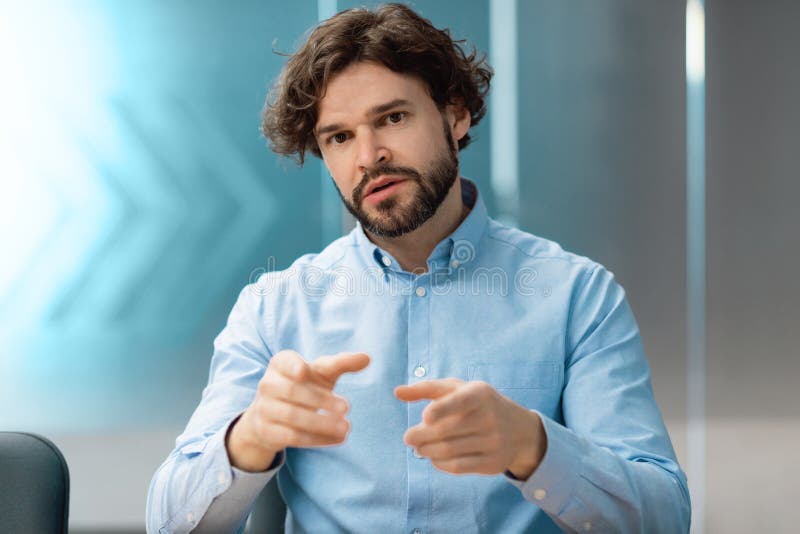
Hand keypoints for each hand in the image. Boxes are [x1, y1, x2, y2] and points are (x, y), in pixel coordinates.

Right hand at [227, 350, 369, 471]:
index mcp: (280, 363)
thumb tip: (367, 358)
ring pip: (293, 417)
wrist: (272, 415)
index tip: (305, 371)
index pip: (285, 361)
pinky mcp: (267, 431)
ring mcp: (264, 408)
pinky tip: (338, 439)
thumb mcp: (321, 373)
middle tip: (346, 407)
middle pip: (293, 391)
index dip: (293, 366)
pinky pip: (293, 437)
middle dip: (321, 400)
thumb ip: (342, 363)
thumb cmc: (304, 386)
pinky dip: (318, 439)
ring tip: (346, 427)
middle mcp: (267, 384)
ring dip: (322, 423)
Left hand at [395, 379, 546, 478]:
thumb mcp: (457, 389)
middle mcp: (489, 417)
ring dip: (427, 451)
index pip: (459, 401)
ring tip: (419, 448)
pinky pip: (458, 467)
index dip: (440, 409)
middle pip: (445, 431)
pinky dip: (440, 463)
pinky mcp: (493, 463)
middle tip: (409, 438)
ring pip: (448, 451)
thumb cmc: (477, 404)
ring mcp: (493, 442)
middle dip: (420, 436)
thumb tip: (397, 392)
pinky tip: (434, 458)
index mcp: (479, 393)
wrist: (518, 430)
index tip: (425, 417)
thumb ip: (426, 389)